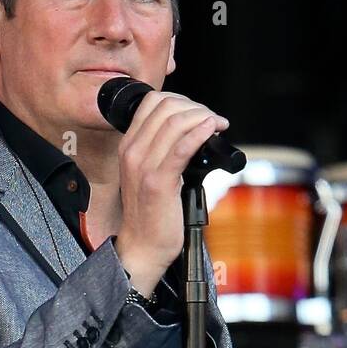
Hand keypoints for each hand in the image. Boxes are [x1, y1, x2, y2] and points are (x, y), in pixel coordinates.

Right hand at [113, 90, 228, 295]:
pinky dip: (200, 132)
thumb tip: (191, 132)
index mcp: (128, 147)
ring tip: (218, 124)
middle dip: (196, 106)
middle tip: (213, 119)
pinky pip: (182, 147)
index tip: (199, 112)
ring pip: (175, 122)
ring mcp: (143, 166)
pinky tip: (212, 129)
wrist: (142, 247)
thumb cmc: (151, 215)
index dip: (182, 100)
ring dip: (203, 116)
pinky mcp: (159, 182)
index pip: (152, 103)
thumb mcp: (149, 174)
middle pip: (165, 107)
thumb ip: (162, 151)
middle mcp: (132, 152)